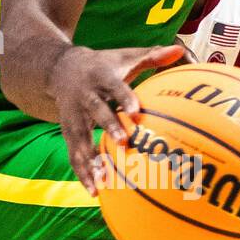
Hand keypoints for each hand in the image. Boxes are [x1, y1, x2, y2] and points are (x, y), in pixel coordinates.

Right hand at [50, 43, 185, 194]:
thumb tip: (179, 48)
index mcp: (100, 77)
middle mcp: (85, 96)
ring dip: (91, 158)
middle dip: (108, 127)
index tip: (136, 112)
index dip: (124, 98)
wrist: (60, 69)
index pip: (114, 87)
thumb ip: (152, 56)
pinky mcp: (67, 132)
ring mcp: (74, 116)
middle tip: (123, 143)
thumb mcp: (124, 57)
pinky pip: (74, 154)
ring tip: (104, 179)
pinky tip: (95, 191)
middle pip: (96, 112)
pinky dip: (83, 172)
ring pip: (80, 138)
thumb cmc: (103, 66)